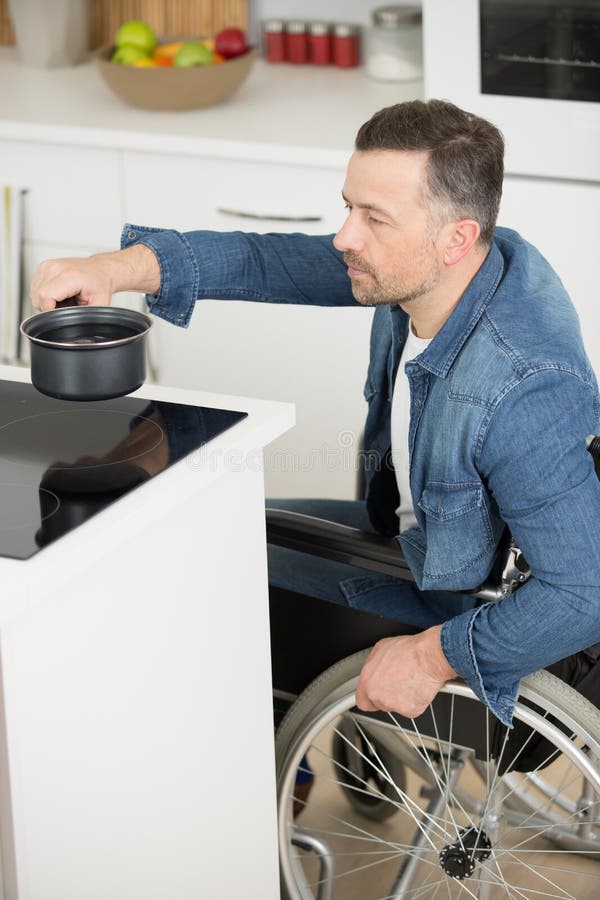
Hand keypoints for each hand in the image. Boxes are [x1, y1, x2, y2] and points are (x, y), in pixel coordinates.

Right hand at [30, 244, 160, 311]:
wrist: (107, 268)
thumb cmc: (104, 285)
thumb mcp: (100, 305)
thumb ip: (89, 318)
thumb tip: (85, 333)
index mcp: (69, 276)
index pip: (44, 299)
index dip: (52, 311)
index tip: (65, 312)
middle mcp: (56, 267)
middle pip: (38, 298)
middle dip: (51, 307)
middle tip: (71, 305)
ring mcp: (49, 265)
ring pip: (35, 293)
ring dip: (49, 301)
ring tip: (68, 298)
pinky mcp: (45, 265)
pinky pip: (37, 287)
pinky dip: (47, 293)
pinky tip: (63, 293)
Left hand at [355, 625, 457, 717]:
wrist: (429, 657)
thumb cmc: (409, 650)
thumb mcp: (382, 649)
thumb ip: (373, 667)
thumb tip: (375, 670)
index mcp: (367, 680)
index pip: (362, 700)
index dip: (371, 698)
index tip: (377, 695)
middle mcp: (376, 694)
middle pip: (379, 704)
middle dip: (388, 697)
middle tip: (399, 684)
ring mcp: (392, 704)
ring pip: (395, 707)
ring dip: (402, 699)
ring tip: (410, 681)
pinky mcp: (409, 711)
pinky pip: (411, 709)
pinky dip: (416, 701)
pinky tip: (418, 687)